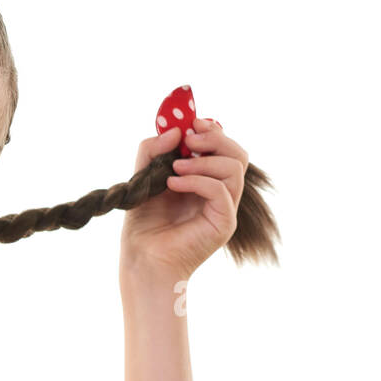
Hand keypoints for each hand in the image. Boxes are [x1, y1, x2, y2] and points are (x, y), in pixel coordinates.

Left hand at [120, 119, 249, 279]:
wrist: (142, 259)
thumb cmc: (144, 226)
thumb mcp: (143, 179)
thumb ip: (153, 152)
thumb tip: (175, 130)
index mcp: (206, 181)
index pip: (224, 148)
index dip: (212, 130)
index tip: (192, 121)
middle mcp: (220, 193)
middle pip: (238, 154)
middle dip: (215, 139)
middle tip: (189, 139)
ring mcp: (224, 209)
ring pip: (234, 169)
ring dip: (204, 161)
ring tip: (175, 168)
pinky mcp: (223, 223)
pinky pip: (221, 191)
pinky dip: (198, 180)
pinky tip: (173, 183)